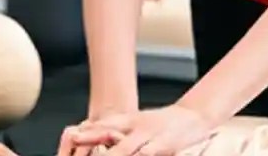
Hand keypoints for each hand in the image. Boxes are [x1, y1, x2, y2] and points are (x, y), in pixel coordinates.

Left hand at [60, 105, 214, 155]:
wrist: (194, 117)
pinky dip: (141, 155)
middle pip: (112, 138)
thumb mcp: (137, 121)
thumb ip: (116, 127)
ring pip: (127, 149)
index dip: (88, 133)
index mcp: (131, 121)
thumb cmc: (162, 123)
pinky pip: (148, 153)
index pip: (105, 125)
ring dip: (113, 154)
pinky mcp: (165, 146)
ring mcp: (151, 137)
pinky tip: (138, 155)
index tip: (73, 137)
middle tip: (78, 145)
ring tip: (100, 155)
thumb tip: (91, 130)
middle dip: (96, 146)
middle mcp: (138, 127)